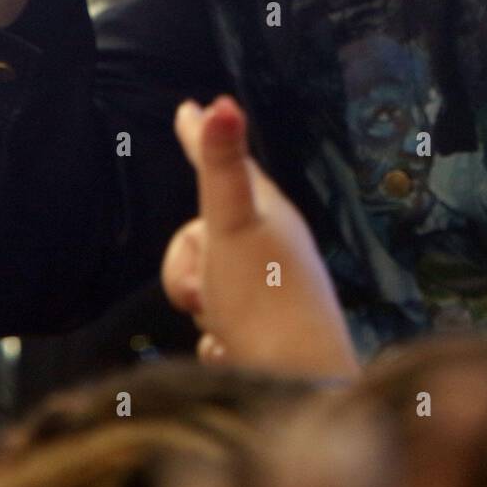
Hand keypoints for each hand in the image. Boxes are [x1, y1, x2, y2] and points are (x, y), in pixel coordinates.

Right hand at [161, 95, 361, 379]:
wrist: (301, 384)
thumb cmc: (264, 300)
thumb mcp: (233, 225)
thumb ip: (222, 165)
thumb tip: (221, 102)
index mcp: (268, 212)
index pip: (226, 161)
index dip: (201, 136)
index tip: (188, 108)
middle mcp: (274, 245)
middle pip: (200, 234)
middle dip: (185, 262)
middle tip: (202, 291)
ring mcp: (270, 290)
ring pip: (204, 282)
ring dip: (201, 304)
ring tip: (222, 325)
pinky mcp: (264, 333)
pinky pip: (216, 328)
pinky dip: (216, 341)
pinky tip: (232, 352)